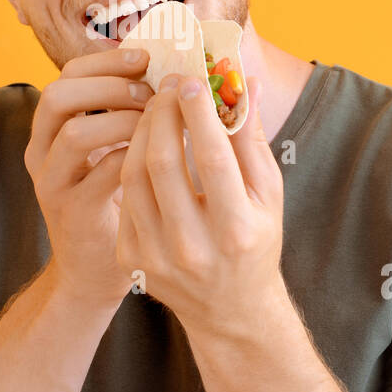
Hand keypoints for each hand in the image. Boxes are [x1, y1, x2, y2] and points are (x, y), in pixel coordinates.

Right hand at [24, 48, 154, 310]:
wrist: (93, 270)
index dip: (105, 61)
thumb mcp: (112, 151)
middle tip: (150, 90)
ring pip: (75, 132)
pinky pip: (101, 173)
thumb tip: (172, 69)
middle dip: (109, 84)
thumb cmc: (116, 201)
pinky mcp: (73, 212)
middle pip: (59, 95)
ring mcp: (53, 183)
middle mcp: (42, 151)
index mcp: (52, 128)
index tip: (145, 56)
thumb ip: (127, 114)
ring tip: (156, 121)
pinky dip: (133, 156)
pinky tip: (159, 156)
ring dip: (122, 118)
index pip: (67, 75)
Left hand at [116, 73, 287, 339]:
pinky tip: (142, 141)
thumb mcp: (267, 195)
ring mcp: (155, 256)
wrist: (229, 310)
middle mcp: (192, 248)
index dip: (198, 114)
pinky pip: (124, 196)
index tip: (192, 80)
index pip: (212, 158)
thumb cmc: (255, 241)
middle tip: (168, 85)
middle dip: (162, 114)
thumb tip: (245, 82)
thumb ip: (252, 138)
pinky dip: (131, 161)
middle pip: (163, 163)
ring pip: (133, 175)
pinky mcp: (130, 257)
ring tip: (154, 107)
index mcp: (235, 230)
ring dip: (140, 132)